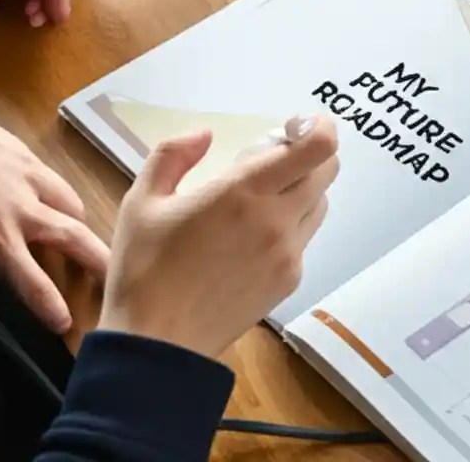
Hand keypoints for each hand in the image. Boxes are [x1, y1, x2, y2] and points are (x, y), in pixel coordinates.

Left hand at [0, 96, 109, 332]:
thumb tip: (2, 270)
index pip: (34, 283)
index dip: (52, 307)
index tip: (68, 324)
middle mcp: (24, 212)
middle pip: (74, 239)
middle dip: (98, 261)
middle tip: (115, 275)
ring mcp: (31, 180)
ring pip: (72, 206)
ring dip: (79, 225)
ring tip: (79, 236)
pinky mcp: (29, 158)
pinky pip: (55, 183)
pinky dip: (59, 198)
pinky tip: (50, 202)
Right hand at [98, 117, 339, 359]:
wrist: (159, 345)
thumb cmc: (143, 269)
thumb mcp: (142, 201)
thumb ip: (172, 155)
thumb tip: (205, 134)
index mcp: (243, 193)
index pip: (316, 148)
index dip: (319, 128)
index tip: (296, 125)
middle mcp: (276, 220)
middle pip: (327, 171)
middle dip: (310, 155)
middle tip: (273, 158)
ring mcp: (289, 253)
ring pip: (320, 203)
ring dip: (303, 189)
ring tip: (261, 198)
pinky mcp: (290, 280)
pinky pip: (305, 238)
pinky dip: (291, 225)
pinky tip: (253, 237)